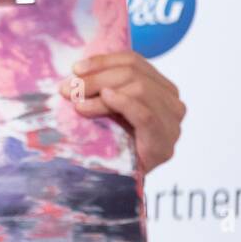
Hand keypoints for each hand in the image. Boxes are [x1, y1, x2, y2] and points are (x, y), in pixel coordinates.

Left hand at [58, 50, 185, 175]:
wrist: (119, 181)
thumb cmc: (112, 141)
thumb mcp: (107, 107)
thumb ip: (103, 86)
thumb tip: (76, 70)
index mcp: (161, 88)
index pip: (134, 61)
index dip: (103, 60)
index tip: (75, 68)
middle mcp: (172, 103)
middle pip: (134, 74)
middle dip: (96, 78)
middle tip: (68, 89)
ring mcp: (172, 123)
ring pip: (139, 89)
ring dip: (101, 91)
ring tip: (77, 101)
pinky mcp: (164, 142)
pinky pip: (145, 114)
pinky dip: (123, 102)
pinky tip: (105, 99)